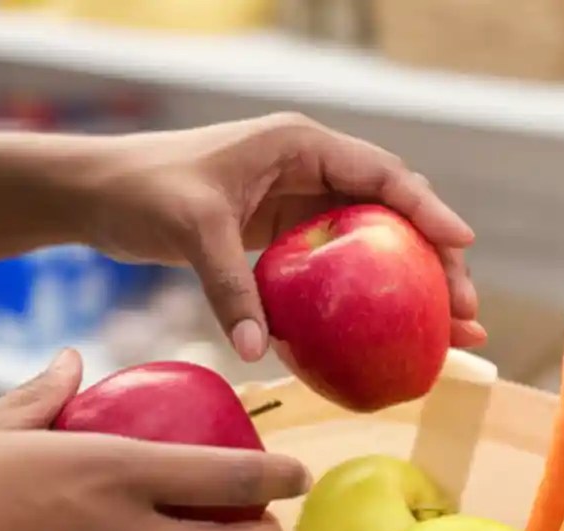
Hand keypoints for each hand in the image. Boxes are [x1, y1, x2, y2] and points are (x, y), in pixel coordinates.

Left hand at [89, 112, 482, 361]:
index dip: (427, 209)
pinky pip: (334, 270)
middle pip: (391, 215)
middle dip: (434, 261)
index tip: (461, 245)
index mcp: (299, 145)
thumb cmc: (142, 189)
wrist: (98, 193)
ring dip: (409, 287)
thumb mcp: (192, 229)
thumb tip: (256, 351)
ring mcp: (297, 206)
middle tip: (465, 311)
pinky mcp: (280, 238)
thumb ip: (228, 285)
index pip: (380, 174)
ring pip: (371, 246)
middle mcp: (308, 171)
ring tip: (449, 333)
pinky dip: (362, 300)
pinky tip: (384, 338)